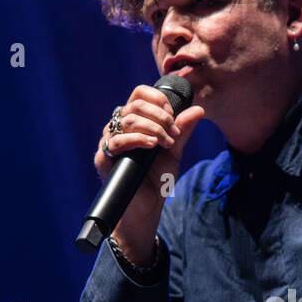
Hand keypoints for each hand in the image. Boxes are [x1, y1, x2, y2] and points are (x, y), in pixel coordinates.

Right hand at [93, 83, 204, 226]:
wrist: (148, 206)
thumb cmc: (157, 178)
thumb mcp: (174, 150)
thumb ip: (183, 130)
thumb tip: (199, 109)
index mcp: (133, 121)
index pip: (139, 94)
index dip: (157, 99)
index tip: (173, 115)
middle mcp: (118, 128)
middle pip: (135, 104)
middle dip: (159, 116)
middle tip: (173, 133)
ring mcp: (109, 141)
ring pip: (128, 120)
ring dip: (153, 128)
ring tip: (165, 144)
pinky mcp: (103, 158)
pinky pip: (116, 140)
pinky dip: (137, 139)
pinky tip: (151, 146)